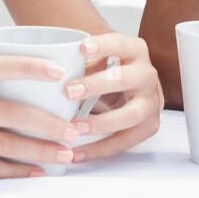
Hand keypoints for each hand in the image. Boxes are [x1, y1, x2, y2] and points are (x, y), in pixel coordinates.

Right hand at [0, 55, 86, 177]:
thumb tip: (32, 89)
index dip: (30, 66)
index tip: (60, 72)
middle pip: (9, 111)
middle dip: (47, 123)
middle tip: (75, 130)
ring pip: (2, 143)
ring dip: (38, 151)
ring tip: (65, 155)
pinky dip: (13, 171)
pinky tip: (35, 172)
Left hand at [64, 33, 162, 163]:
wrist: (138, 91)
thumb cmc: (110, 73)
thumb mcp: (99, 62)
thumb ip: (80, 65)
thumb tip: (46, 74)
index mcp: (135, 51)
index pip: (120, 44)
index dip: (102, 46)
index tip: (81, 49)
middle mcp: (147, 75)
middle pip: (125, 79)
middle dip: (96, 86)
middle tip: (69, 92)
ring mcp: (152, 102)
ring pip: (130, 114)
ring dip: (101, 123)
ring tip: (75, 128)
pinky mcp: (149, 126)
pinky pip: (126, 141)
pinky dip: (101, 149)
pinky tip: (78, 153)